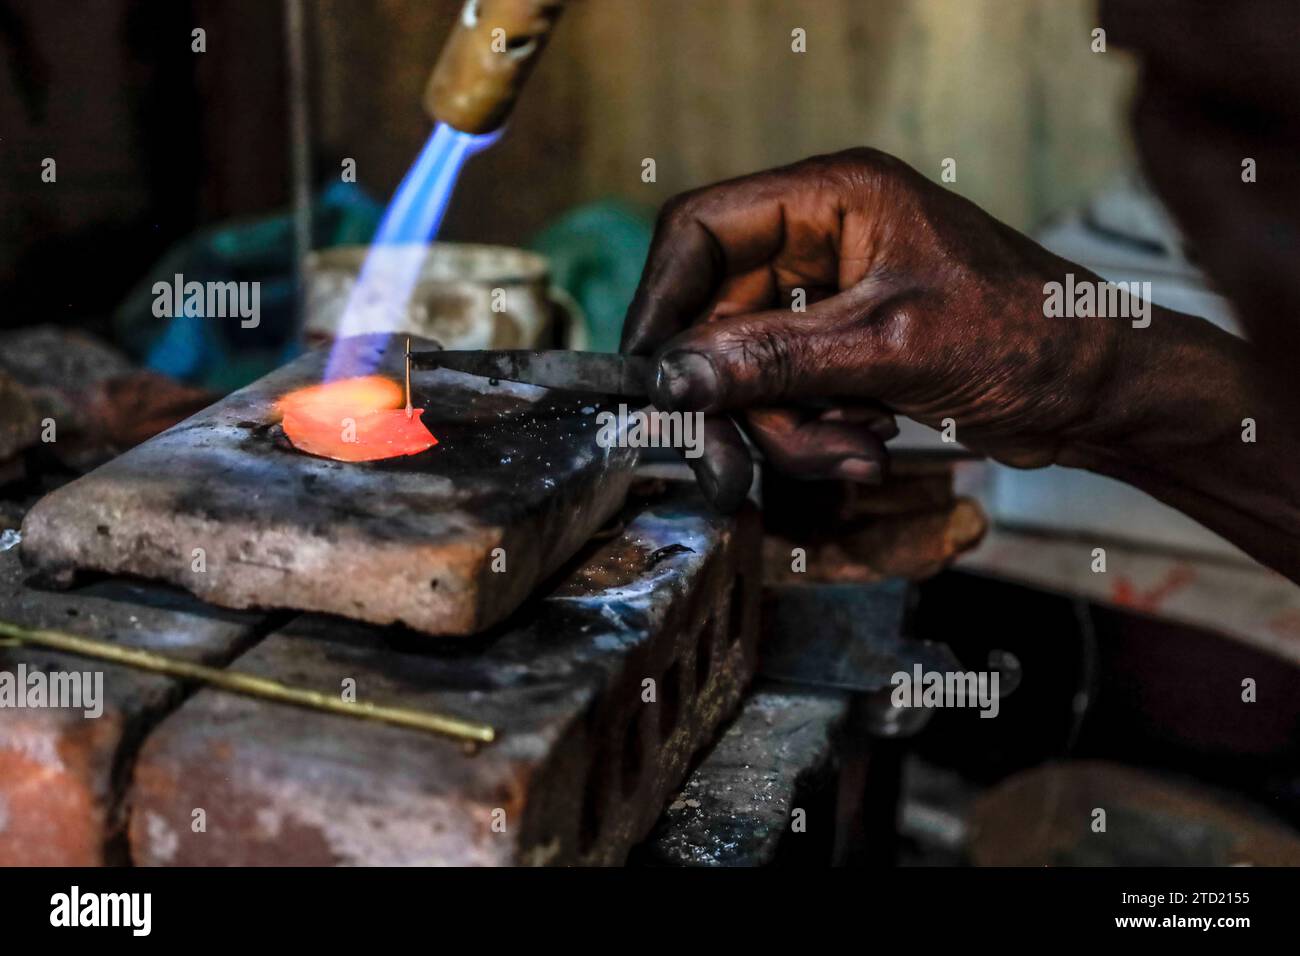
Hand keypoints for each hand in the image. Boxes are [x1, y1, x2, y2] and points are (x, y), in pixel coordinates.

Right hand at [622, 148, 1123, 510]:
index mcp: (834, 197)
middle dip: (735, 396)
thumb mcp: (890, 348)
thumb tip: (674, 375)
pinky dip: (812, 435)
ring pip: (746, 370)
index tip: (647, 375)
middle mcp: (821, 239)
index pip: (701, 229)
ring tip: (854, 449)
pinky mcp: (842, 350)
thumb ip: (773, 360)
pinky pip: (785, 398)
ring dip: (785, 428)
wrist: (1100, 393)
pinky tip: (867, 444)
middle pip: (716, 317)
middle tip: (730, 461)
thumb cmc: (1029, 337)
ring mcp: (829, 299)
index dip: (661, 300)